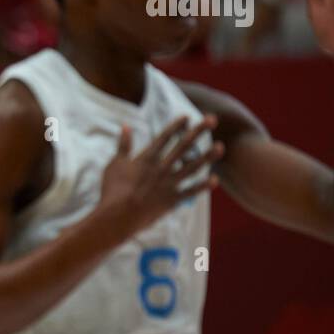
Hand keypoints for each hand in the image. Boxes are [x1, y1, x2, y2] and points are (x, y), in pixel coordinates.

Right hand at [96, 116, 222, 237]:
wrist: (117, 216)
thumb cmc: (112, 190)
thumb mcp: (115, 164)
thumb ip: (123, 145)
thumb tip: (126, 126)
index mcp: (147, 158)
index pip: (165, 137)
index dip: (177, 126)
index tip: (187, 117)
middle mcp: (162, 168)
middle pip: (184, 146)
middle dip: (199, 131)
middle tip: (213, 119)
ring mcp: (169, 184)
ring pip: (193, 167)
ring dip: (208, 156)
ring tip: (221, 147)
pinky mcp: (172, 200)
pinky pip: (191, 191)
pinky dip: (203, 186)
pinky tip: (215, 179)